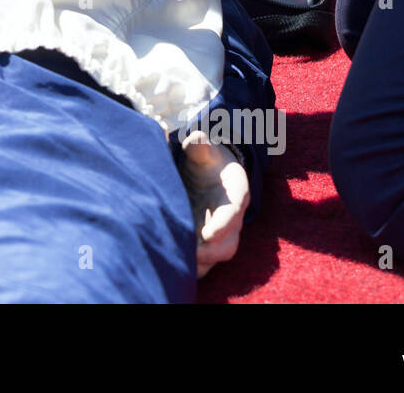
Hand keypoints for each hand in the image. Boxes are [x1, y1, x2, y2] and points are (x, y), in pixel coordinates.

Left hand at [179, 131, 249, 277]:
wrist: (209, 172)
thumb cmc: (207, 159)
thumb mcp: (205, 149)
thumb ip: (200, 145)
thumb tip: (195, 138)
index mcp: (235, 195)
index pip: (232, 214)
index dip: (222, 226)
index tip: (207, 236)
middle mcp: (231, 220)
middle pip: (228, 245)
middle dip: (209, 253)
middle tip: (188, 255)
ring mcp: (218, 234)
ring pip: (214, 257)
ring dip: (198, 264)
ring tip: (176, 263)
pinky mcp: (203, 242)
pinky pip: (202, 261)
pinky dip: (189, 265)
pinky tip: (168, 263)